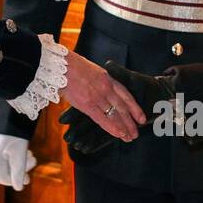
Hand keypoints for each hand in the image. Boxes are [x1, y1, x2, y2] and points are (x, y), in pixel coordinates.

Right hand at [0, 133, 36, 190]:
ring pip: (4, 160)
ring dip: (18, 160)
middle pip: (4, 169)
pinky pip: (2, 152)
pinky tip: (21, 146)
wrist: (10, 109)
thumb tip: (18, 188)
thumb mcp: (20, 154)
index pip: (2, 178)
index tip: (27, 178)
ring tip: (30, 152)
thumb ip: (18, 172)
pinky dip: (13, 153)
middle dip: (20, 168)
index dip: (15, 181)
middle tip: (33, 160)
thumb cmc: (16, 132)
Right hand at [61, 59, 175, 154]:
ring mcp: (98, 96)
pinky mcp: (87, 104)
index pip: (126, 95)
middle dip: (131, 122)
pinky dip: (112, 128)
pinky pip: (102, 119)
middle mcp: (106, 88)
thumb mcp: (93, 70)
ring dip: (124, 127)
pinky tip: (118, 134)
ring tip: (129, 137)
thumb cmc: (73, 66)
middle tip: (136, 133)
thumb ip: (100, 81)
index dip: (135, 108)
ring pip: (115, 115)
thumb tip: (103, 91)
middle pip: (123, 108)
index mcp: (108, 78)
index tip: (141, 118)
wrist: (61, 65)